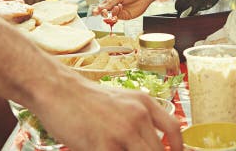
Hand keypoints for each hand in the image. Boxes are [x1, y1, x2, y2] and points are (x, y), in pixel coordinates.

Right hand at [35, 72, 181, 149]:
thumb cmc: (85, 99)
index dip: (178, 148)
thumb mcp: (120, 101)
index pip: (174, 128)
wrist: (57, 89)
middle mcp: (138, 116)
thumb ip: (137, 118)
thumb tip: (148, 140)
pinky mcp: (104, 145)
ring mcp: (122, 131)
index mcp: (144, 103)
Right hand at [95, 0, 153, 19]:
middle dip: (104, 13)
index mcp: (112, 0)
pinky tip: (120, 8)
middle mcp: (115, 6)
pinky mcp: (125, 16)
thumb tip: (99, 8)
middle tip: (105, 12)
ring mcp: (120, 12)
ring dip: (112, 12)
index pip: (102, 6)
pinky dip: (117, 14)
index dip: (98, 10)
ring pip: (111, 16)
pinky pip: (118, 18)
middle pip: (105, 12)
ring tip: (117, 6)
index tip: (94, 13)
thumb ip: (109, 3)